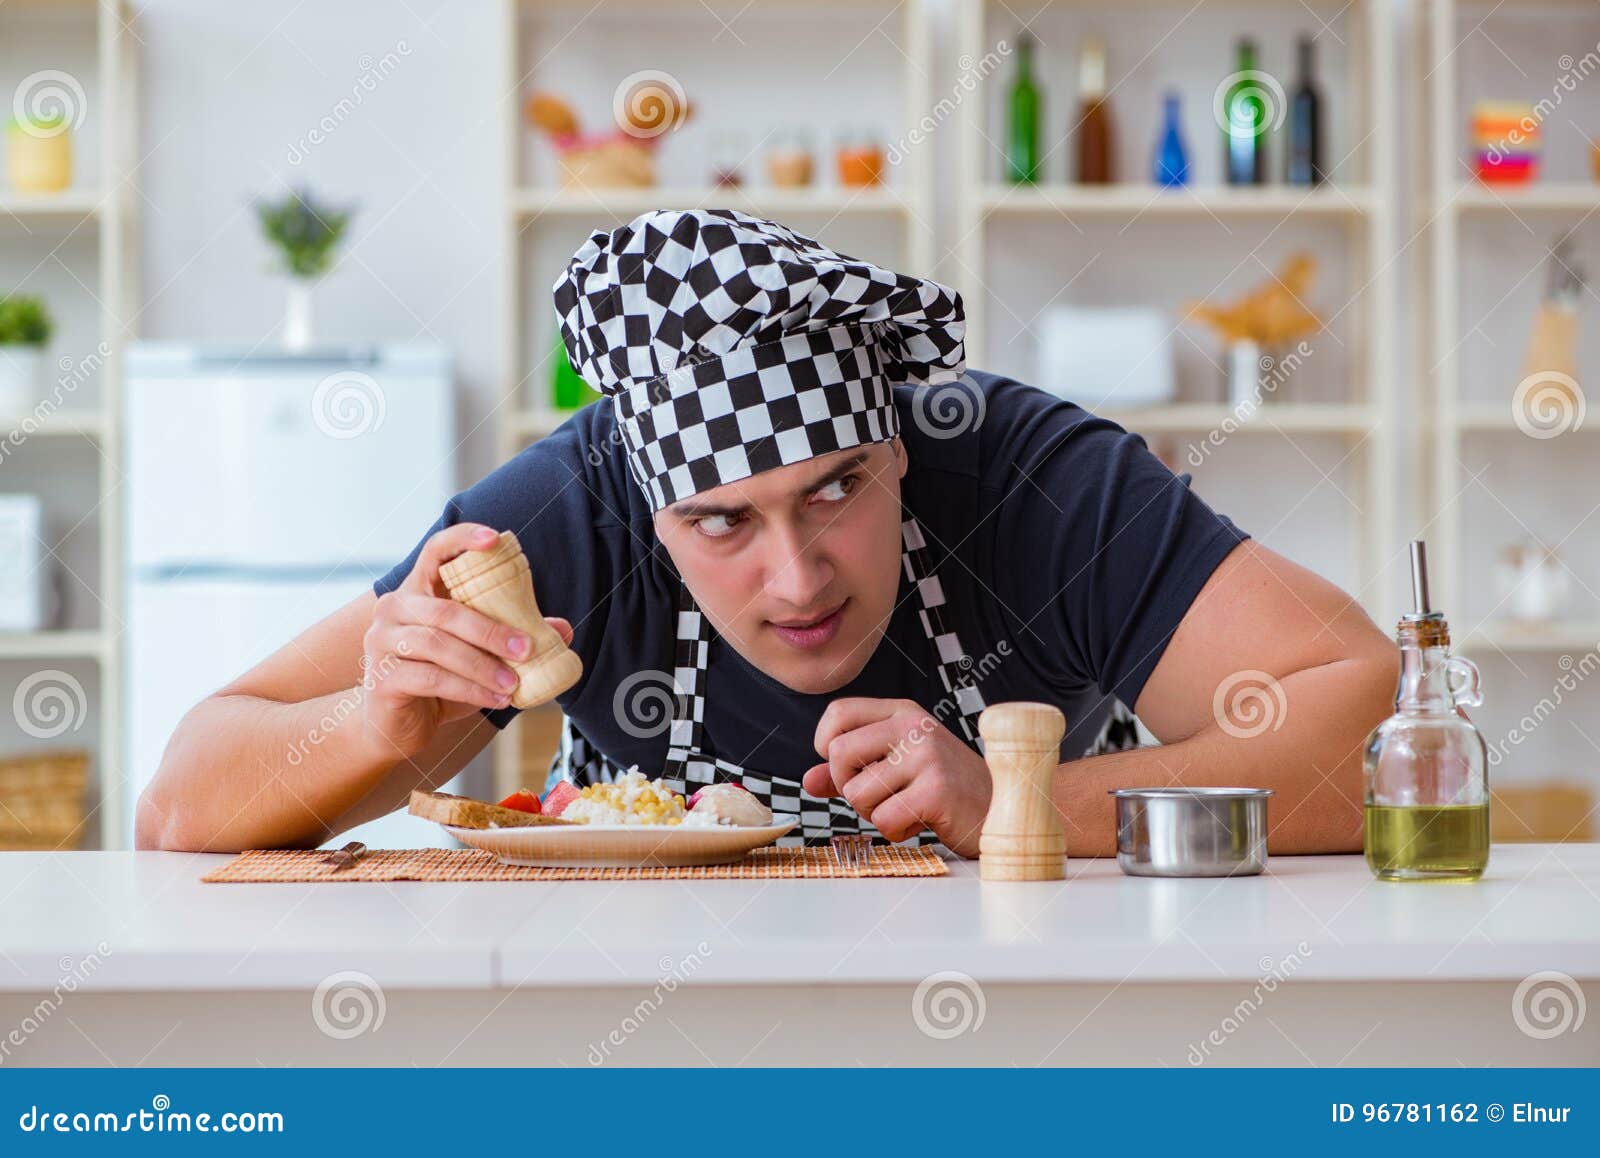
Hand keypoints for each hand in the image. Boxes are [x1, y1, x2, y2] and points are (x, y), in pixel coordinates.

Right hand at [360, 523, 572, 758]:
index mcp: (419, 590)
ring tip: (513, 683)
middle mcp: (394, 608)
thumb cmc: (439, 683)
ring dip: (483, 666)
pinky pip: (432, 678)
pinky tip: (496, 700)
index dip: (462, 539)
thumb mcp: (478, 656)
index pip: (436, 551)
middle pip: (446, 610)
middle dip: (492, 631)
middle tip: (527, 649)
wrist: (397, 727)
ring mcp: (381, 641)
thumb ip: (512, 637)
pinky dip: (470, 690)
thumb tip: (562, 629)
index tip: (494, 540)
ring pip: (439, 646)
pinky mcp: (381, 678)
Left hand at [802, 698, 992, 856]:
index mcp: (903, 713)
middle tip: (878, 796)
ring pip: (858, 793)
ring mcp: (927, 756)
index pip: (838, 712)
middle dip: (848, 786)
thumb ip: (853, 770)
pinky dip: (895, 831)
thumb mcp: (898, 767)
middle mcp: (914, 727)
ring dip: (874, 814)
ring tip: (906, 808)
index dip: (827, 744)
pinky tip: (919, 822)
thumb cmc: (946, 788)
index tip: (848, 767)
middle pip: (839, 753)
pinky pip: (883, 819)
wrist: (1003, 808)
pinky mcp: (937, 791)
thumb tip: (808, 780)